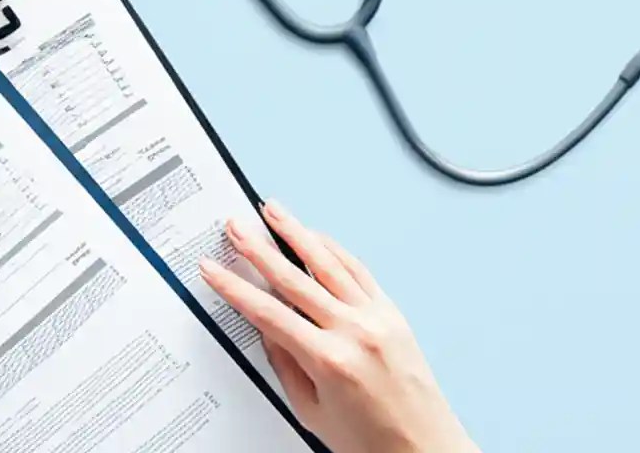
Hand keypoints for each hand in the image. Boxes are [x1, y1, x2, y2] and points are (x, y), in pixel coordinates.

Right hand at [199, 201, 477, 452]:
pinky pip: (360, 271)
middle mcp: (355, 332)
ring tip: (273, 211)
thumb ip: (285, 364)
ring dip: (297, 232)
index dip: (235, 287)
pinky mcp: (394, 314)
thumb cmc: (371, 442)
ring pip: (329, 263)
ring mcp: (377, 318)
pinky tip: (317, 236)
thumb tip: (267, 327)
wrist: (426, 450)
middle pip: (294, 279)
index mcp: (328, 360)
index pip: (268, 313)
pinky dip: (335, 249)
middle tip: (236, 226)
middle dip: (259, 248)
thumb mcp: (311, 410)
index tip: (213, 268)